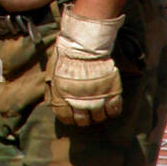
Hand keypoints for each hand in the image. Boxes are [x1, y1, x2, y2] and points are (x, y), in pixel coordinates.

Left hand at [48, 5, 124, 125]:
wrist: (84, 44)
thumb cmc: (65, 55)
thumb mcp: (52, 72)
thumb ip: (52, 89)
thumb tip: (52, 101)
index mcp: (62, 97)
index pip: (66, 118)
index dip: (69, 116)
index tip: (73, 112)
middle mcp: (79, 101)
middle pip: (83, 121)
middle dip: (84, 117)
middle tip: (86, 109)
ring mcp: (96, 98)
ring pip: (99, 117)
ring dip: (98, 113)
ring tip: (98, 104)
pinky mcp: (111, 92)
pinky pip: (114, 110)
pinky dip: (112, 109)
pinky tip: (110, 102)